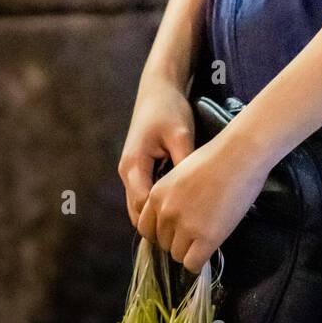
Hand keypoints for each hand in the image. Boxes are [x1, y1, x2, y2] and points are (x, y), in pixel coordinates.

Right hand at [118, 72, 195, 229]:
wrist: (158, 89)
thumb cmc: (169, 109)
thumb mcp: (180, 135)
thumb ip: (184, 164)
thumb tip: (194, 194)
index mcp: (133, 166)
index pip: (143, 208)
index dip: (162, 223)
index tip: (187, 230)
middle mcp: (127, 172)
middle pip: (138, 213)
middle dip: (159, 225)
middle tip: (188, 233)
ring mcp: (131, 171)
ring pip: (140, 207)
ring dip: (158, 216)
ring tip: (186, 223)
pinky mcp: (139, 168)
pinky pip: (145, 195)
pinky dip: (158, 204)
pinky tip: (180, 205)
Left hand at [136, 122, 271, 275]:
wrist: (241, 154)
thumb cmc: (219, 157)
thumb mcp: (184, 172)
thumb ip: (173, 196)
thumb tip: (175, 218)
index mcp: (157, 194)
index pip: (146, 228)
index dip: (162, 232)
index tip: (176, 230)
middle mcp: (166, 212)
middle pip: (163, 243)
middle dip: (178, 240)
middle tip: (198, 229)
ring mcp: (185, 225)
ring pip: (177, 255)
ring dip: (190, 250)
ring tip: (208, 234)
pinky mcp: (206, 237)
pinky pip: (193, 264)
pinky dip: (200, 261)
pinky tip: (210, 247)